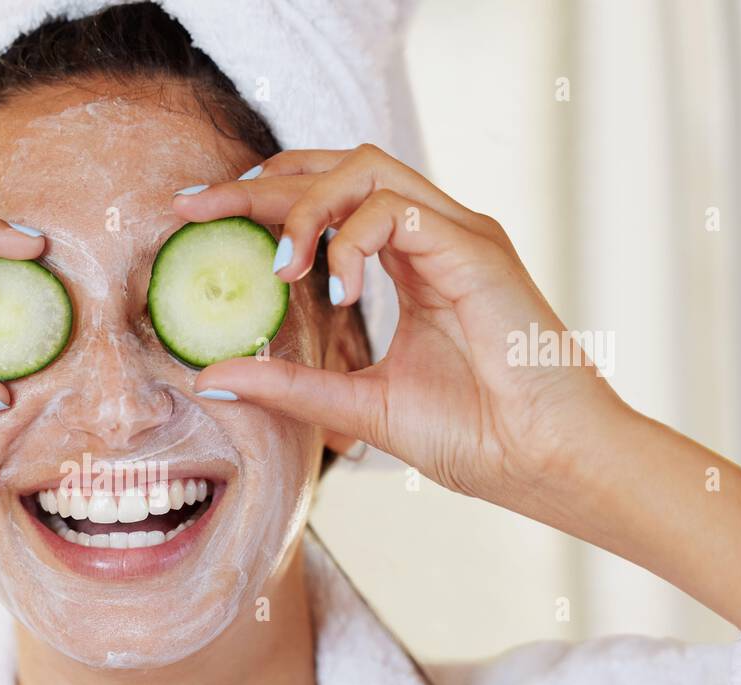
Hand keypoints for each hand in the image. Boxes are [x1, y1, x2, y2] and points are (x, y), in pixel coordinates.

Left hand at [175, 146, 740, 631]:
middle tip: (197, 207)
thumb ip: (288, 385)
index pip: (325, 203)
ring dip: (305, 205)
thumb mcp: (356, 405)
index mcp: (407, 262)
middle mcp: (431, 235)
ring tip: (278, 266)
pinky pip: (397, 212)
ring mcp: (456, 234)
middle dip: (260, 181)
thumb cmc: (473, 434)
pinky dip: (352, 242)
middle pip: (336, 167)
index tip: (197, 218)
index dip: (260, 200)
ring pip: (366, 170)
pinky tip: (337, 292)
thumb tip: (211, 377)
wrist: (543, 461)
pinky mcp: (475, 248)